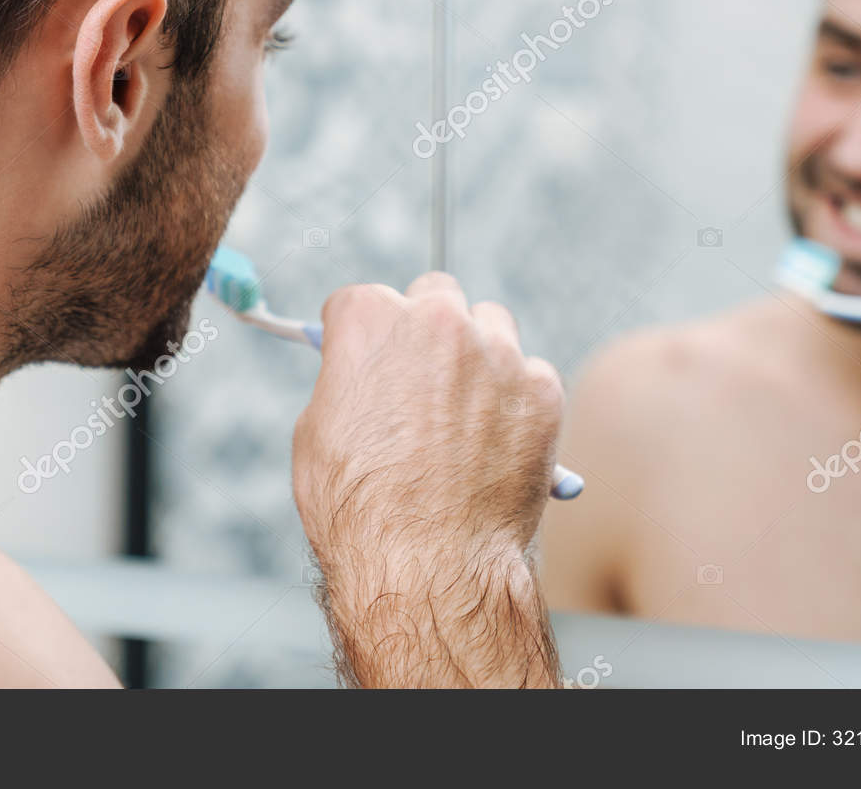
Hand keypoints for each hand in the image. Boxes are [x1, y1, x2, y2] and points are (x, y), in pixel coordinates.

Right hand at [292, 271, 563, 686]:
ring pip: (491, 326)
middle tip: (420, 376)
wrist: (428, 564)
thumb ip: (345, 381)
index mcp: (372, 321)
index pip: (362, 300)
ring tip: (464, 414)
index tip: (366, 358)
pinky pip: (531, 375)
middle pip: (435, 296)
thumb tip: (359, 372)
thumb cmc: (360, 509)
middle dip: (426, 328)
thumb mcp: (318, 432)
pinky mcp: (542, 390)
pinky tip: (497, 443)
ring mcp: (497, 353)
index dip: (360, 335)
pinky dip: (517, 401)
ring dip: (479, 354)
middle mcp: (438, 321)